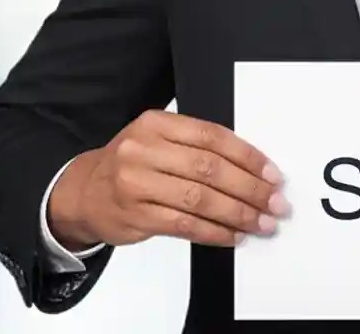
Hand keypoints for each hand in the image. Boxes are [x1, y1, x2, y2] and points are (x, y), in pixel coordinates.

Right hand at [49, 110, 287, 249]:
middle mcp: (144, 150)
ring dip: (237, 214)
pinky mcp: (136, 215)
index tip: (272, 175)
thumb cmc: (132, 165)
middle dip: (249, 189)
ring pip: (199, 199)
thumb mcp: (158, 140)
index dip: (248, 157)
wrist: (84, 193)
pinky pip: (184, 225)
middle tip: (275, 203)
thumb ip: (197, 147)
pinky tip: (233, 236)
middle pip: (209, 169)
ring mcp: (136, 183)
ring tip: (261, 223)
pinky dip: (214, 232)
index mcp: (156, 123)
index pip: (212, 137)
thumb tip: (253, 168)